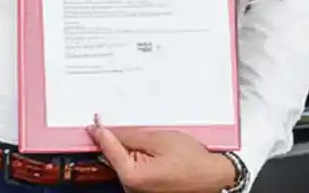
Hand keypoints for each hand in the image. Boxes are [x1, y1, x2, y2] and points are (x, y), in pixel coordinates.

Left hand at [87, 118, 235, 192]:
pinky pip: (136, 170)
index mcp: (132, 176)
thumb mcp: (157, 139)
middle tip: (123, 124)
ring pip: (126, 163)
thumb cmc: (192, 160)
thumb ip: (129, 135)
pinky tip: (152, 151)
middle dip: (118, 140)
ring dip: (130, 149)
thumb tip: (109, 131)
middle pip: (116, 157)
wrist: (215, 176)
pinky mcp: (147, 190)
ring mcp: (139, 191)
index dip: (100, 131)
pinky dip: (139, 158)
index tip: (93, 122)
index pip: (108, 148)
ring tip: (148, 140)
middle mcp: (132, 188)